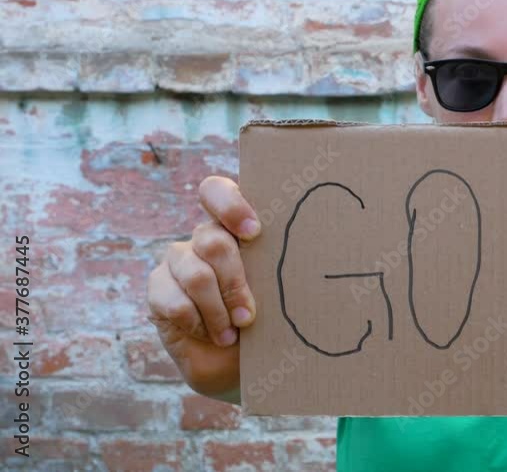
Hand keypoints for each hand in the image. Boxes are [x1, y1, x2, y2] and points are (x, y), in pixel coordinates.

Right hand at [146, 176, 260, 400]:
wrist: (239, 364)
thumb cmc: (269, 321)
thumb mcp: (279, 291)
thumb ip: (278, 268)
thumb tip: (299, 256)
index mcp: (236, 227)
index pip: (217, 191)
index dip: (231, 205)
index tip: (255, 233)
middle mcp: (204, 238)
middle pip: (213, 242)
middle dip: (235, 283)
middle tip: (249, 316)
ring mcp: (178, 261)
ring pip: (196, 275)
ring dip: (218, 312)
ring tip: (233, 333)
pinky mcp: (158, 289)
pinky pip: (173, 301)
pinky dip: (198, 324)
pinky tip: (211, 335)